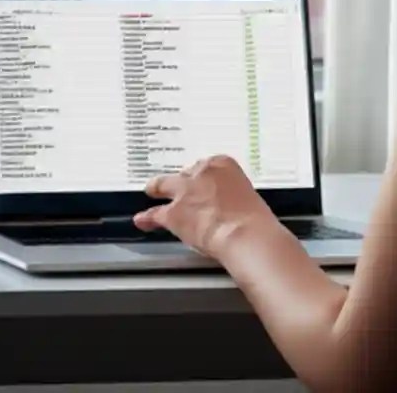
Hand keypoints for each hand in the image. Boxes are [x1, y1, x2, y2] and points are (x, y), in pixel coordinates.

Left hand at [134, 155, 279, 258]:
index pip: (205, 166)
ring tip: (151, 190)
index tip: (201, 183)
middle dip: (180, 181)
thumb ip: (232, 195)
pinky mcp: (172, 213)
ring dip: (157, 190)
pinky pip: (155, 214)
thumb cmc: (254, 220)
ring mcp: (184, 192)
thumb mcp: (247, 196)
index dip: (200, 178)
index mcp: (222, 164)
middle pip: (183, 174)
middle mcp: (200, 173)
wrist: (244, 233)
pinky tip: (142, 220)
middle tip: (178, 186)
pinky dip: (147, 218)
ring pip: (163, 186)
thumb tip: (229, 206)